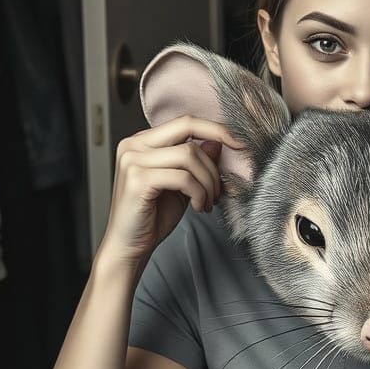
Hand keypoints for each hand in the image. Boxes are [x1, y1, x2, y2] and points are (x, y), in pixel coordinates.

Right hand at [98, 114, 245, 265]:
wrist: (129, 246)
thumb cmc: (153, 217)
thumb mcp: (182, 185)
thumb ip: (196, 162)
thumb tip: (217, 142)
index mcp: (142, 141)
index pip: (185, 121)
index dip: (216, 129)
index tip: (240, 143)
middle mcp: (134, 145)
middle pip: (188, 131)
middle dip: (212, 163)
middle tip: (219, 192)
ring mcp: (133, 160)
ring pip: (189, 155)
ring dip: (208, 182)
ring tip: (207, 203)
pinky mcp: (137, 180)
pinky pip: (183, 178)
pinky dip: (198, 193)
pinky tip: (198, 207)